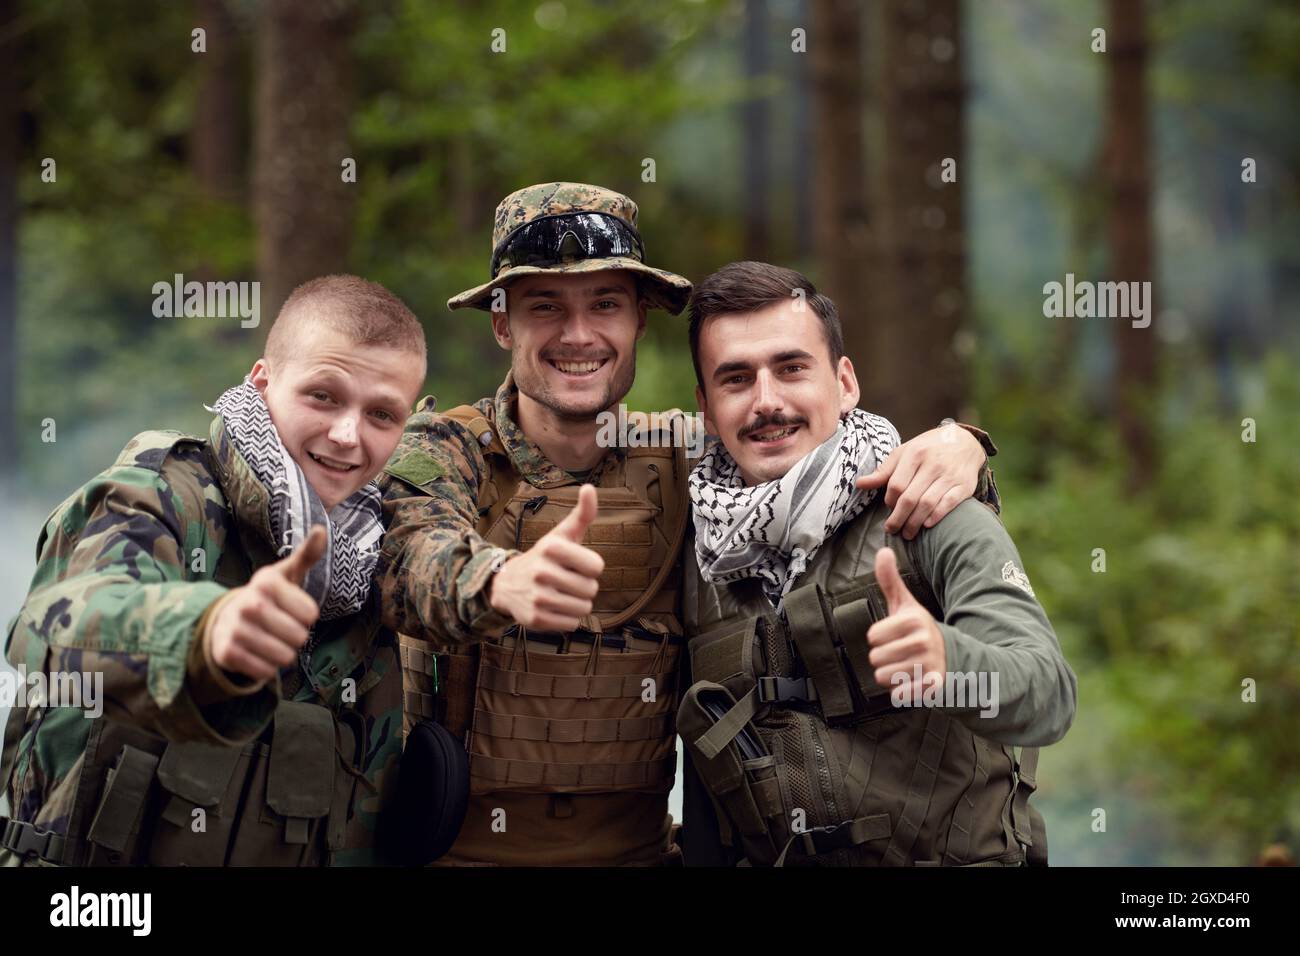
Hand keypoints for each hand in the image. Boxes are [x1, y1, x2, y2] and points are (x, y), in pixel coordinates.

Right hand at [208, 525, 325, 681]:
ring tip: (270, 640)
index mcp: (267, 582)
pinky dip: (267, 668)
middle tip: (280, 627)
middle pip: (299, 637)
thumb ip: (307, 556)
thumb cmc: (268, 598)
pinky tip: (256, 653)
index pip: (311, 614)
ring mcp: (235, 628)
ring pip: (285, 657)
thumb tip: (322, 531)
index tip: (290, 609)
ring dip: (283, 654)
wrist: (226, 620)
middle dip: (295, 637)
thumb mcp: (287, 575)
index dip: (306, 616)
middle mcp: (249, 603)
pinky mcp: (227, 653)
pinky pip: (266, 672)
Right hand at [488, 484, 604, 630]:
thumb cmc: (545, 557)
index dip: (590, 567)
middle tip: (566, 581)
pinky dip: (568, 619)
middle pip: (591, 589)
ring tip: (560, 594)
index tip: (575, 564)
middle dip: (584, 587)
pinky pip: (572, 624)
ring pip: (584, 608)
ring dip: (577, 603)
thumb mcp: (562, 534)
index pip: (597, 566)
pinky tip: (553, 608)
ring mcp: (537, 596)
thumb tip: (589, 487)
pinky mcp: (535, 619)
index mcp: (551, 547)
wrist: (506, 584)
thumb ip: (582, 513)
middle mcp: (542, 571)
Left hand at [854, 422, 983, 538]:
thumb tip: (859, 484)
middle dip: (898, 518)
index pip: (896, 484)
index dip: (889, 500)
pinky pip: (949, 504)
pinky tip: (926, 525)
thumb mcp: (904, 453)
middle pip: (910, 498)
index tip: (888, 508)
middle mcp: (933, 464)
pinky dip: (936, 516)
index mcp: (915, 454)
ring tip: (907, 533)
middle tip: (892, 529)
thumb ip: (884, 471)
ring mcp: (949, 475)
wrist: (965, 442)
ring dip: (914, 522)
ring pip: (927, 504)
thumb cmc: (928, 449)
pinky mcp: (964, 485)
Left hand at [867, 546, 945, 703]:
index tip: (895, 636)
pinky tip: (912, 682)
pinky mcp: (933, 686)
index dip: (880, 638)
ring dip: (891, 675)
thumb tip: (883, 550)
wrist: (954, 657)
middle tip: (901, 654)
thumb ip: (890, 580)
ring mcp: (930, 664)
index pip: (873, 635)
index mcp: (914, 620)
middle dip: (884, 658)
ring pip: (884, 677)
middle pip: (876, 658)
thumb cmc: (921, 630)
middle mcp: (923, 641)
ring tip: (907, 666)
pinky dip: (901, 692)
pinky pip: (898, 695)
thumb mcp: (907, 605)